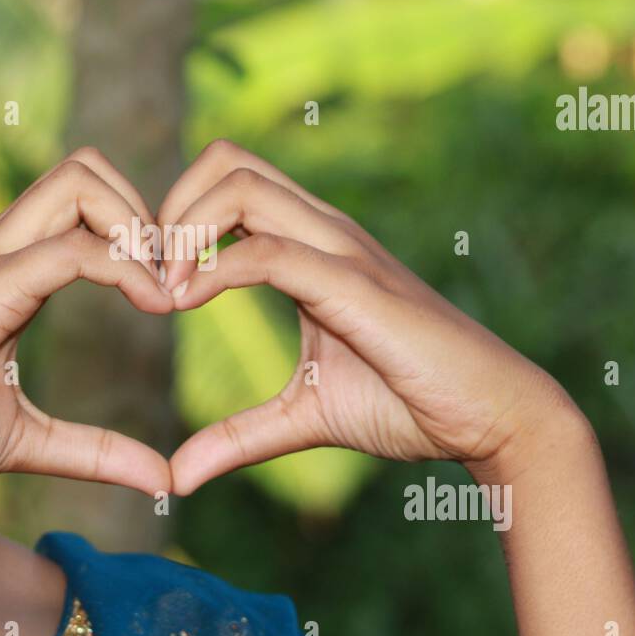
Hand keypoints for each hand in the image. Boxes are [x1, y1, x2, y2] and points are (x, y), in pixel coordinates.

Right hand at [0, 147, 174, 500]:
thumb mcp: (25, 442)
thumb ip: (94, 450)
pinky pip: (76, 248)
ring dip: (142, 225)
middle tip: (175, 278)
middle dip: (147, 209)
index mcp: (6, 271)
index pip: (83, 204)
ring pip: (83, 182)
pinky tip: (155, 308)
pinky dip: (129, 268)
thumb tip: (161, 479)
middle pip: (86, 168)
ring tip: (165, 291)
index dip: (140, 235)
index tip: (173, 295)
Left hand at [156, 139, 584, 494]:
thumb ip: (238, 436)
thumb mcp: (303, 417)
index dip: (175, 217)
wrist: (491, 417)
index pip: (228, 182)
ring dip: (182, 229)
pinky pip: (267, 253)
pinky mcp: (354, 285)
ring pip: (241, 186)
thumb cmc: (408, 403)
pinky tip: (182, 307)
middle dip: (167, 208)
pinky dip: (212, 272)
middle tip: (143, 276)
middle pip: (225, 160)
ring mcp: (341, 250)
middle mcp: (323, 231)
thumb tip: (180, 474)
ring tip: (161, 292)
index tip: (147, 281)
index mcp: (310, 244)